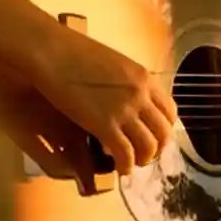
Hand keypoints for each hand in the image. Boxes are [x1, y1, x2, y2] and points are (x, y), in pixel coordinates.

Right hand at [23, 24, 177, 177]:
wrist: (52, 51)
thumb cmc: (74, 52)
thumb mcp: (113, 64)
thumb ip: (126, 84)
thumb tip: (126, 101)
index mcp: (145, 78)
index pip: (169, 111)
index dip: (164, 129)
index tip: (154, 137)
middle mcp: (141, 95)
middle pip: (163, 132)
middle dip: (157, 148)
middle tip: (145, 155)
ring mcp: (124, 111)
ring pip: (148, 146)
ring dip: (142, 160)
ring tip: (132, 164)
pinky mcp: (104, 125)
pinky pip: (125, 154)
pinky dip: (125, 166)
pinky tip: (119, 169)